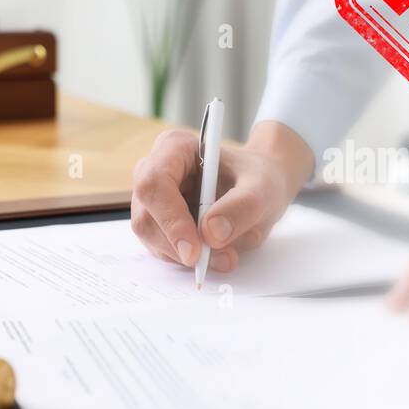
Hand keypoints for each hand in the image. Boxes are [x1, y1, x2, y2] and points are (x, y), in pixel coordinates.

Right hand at [130, 121, 313, 272]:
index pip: (154, 184)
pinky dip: (190, 260)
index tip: (195, 250)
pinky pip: (164, 251)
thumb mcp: (262, 189)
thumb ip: (241, 207)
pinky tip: (217, 252)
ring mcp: (154, 202)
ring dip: (188, 256)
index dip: (170, 219)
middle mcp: (155, 172)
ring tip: (228, 253)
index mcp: (174, 148)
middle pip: (147, 217)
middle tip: (215, 259)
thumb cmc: (259, 178)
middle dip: (179, 245)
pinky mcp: (160, 226)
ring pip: (153, 239)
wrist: (262, 189)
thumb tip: (211, 234)